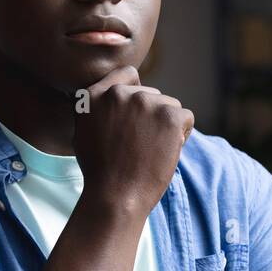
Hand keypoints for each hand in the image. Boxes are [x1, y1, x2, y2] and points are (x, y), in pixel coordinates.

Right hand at [72, 64, 193, 216]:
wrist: (116, 196)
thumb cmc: (101, 171)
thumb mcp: (85, 132)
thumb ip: (100, 108)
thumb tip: (116, 96)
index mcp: (96, 95)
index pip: (127, 74)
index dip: (137, 91)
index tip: (137, 112)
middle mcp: (119, 93)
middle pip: (152, 94)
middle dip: (152, 115)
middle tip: (142, 144)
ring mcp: (145, 102)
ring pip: (170, 106)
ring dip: (167, 125)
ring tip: (152, 150)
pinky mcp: (170, 115)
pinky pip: (186, 118)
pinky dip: (182, 134)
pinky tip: (166, 151)